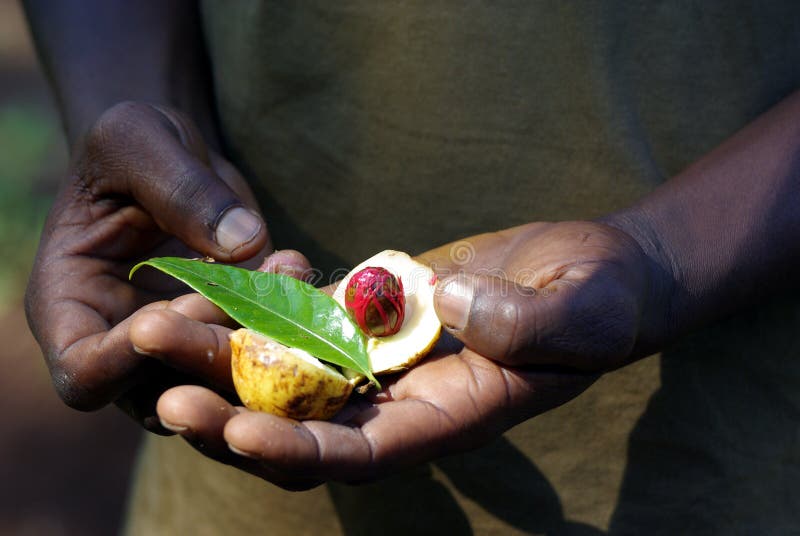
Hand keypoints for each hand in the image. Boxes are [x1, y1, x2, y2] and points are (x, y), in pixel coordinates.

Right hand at [25, 101, 286, 430]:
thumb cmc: (134, 143)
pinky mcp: (234, 328)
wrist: (177, 154)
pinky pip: (263, 346)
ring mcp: (185, 343)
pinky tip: (300, 266)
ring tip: (286, 269)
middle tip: (237, 302)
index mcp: (72, 308)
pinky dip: (287, 318)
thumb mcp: (137, 139)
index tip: (161, 317)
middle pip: (162, 390)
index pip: (84, 372)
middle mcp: (125, 342)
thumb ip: (177, 186)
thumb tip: (243, 243)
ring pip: (222, 379)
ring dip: (259, 340)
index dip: (121, 362)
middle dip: (205, 353)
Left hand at [138, 220, 668, 487]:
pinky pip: (312, 313)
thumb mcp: (584, 310)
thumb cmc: (602, 296)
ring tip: (159, 331)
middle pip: (304, 419)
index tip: (235, 433)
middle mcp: (404, 396)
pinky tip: (214, 284)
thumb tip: (445, 307)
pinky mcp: (377, 307)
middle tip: (160, 390)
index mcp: (449, 415)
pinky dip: (265, 306)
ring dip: (227, 355)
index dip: (297, 450)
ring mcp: (386, 352)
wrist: (592, 266)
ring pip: (292, 365)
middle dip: (232, 412)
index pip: (361, 453)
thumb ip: (526, 321)